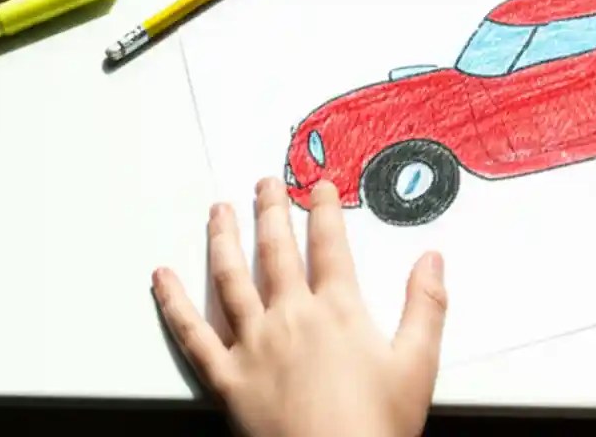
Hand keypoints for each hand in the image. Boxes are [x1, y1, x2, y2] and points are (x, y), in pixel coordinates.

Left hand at [152, 178, 447, 436]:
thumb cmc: (376, 427)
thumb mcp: (418, 364)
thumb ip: (426, 305)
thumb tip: (432, 259)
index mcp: (338, 311)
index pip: (330, 246)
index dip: (324, 211)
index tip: (318, 187)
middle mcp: (292, 318)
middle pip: (277, 251)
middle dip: (271, 211)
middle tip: (265, 183)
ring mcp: (254, 345)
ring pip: (232, 278)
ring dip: (223, 239)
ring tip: (219, 212)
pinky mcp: (227, 377)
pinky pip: (192, 334)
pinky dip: (173, 303)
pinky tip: (163, 279)